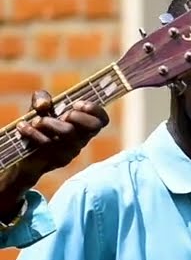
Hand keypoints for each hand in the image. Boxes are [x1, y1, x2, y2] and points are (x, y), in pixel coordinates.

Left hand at [0, 91, 108, 215]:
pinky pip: (47, 143)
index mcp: (83, 126)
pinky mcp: (56, 160)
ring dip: (49, 122)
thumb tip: (44, 105)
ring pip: (68, 132)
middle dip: (77, 115)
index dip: (95, 110)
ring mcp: (71, 151)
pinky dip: (32, 131)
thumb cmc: (35, 128)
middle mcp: (81, 139)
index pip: (102, 120)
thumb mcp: (38, 109)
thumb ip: (41, 99)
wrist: (21, 154)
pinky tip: (22, 127)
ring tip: (36, 121)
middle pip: (93, 126)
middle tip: (63, 114)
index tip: (77, 103)